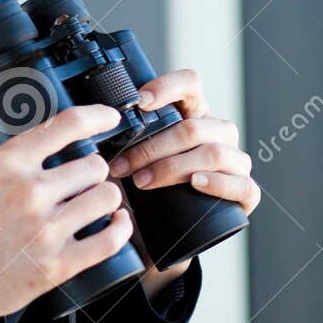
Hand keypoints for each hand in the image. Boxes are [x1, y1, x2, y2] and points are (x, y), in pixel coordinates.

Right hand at [0, 104, 132, 322]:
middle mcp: (30, 193)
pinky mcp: (59, 263)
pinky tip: (117, 222)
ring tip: (95, 200)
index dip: (97, 116)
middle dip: (92, 170)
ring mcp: (47, 230)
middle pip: (94, 165)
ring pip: (107, 198)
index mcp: (8, 165)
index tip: (109, 117)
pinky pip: (109, 239)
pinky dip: (121, 228)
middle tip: (84, 179)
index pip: (67, 126)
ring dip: (106, 197)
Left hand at [107, 67, 259, 294]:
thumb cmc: (136, 191)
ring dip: (173, 166)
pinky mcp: (245, 195)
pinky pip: (243, 185)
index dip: (168, 87)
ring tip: (143, 182)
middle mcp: (216, 135)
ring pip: (214, 152)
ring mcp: (234, 163)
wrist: (153, 238)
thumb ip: (114, 137)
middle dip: (153, 146)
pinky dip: (219, 183)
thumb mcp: (124, 158)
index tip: (138, 101)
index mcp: (190, 115)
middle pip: (196, 126)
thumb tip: (78, 120)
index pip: (190, 85)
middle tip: (122, 166)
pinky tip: (196, 184)